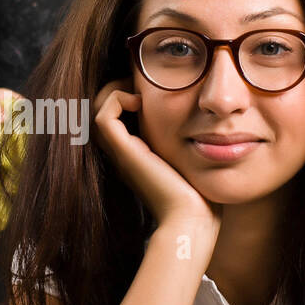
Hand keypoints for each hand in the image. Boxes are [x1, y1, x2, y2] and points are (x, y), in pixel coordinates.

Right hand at [91, 77, 220, 243]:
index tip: (148, 90)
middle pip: (99, 111)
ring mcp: (120, 153)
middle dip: (116, 89)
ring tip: (140, 93)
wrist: (192, 219)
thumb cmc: (199, 198)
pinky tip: (141, 102)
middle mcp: (122, 154)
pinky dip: (117, 99)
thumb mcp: (192, 163)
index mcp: (134, 156)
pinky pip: (103, 116)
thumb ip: (190, 145)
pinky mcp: (124, 152)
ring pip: (96, 110)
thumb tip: (208, 127)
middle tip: (142, 86)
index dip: (124, 96)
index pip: (114, 118)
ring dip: (114, 91)